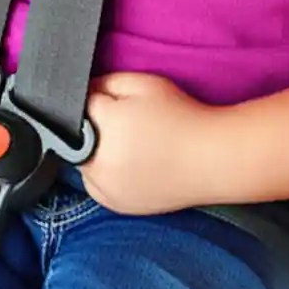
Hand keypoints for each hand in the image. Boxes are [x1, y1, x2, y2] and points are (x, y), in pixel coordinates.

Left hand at [81, 72, 226, 214]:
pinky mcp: (116, 204)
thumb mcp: (143, 83)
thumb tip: (84, 92)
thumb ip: (106, 83)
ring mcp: (106, 188)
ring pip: (84, 165)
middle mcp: (99, 161)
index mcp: (104, 126)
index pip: (80, 107)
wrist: (213, 159)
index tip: (117, 103)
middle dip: (94, 130)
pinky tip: (131, 165)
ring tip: (130, 147)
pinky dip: (106, 176)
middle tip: (127, 126)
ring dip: (96, 155)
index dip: (98, 101)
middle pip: (76, 140)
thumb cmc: (182, 116)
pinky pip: (96, 187)